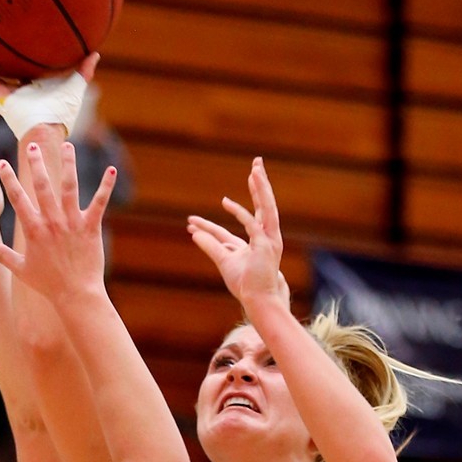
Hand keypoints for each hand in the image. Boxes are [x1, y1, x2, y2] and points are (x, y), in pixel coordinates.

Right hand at [0, 49, 98, 104]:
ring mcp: (4, 93)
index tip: (9, 44)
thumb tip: (95, 52)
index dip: (15, 57)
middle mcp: (15, 90)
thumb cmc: (62, 112)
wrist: (48, 127)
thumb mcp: (74, 85)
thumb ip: (83, 70)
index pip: (21, 68)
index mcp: (31, 86)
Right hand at [0, 141, 115, 300]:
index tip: (2, 163)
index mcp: (33, 229)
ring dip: (68, 164)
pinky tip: (110, 169)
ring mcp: (72, 222)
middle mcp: (51, 221)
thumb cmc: (48, 284)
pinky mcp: (90, 226)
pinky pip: (99, 202)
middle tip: (33, 145)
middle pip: (42, 186)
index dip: (8, 180)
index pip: (18, 199)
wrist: (76, 294)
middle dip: (36, 164)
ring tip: (67, 146)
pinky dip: (106, 185)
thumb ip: (1, 255)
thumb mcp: (20, 269)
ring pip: (69, 187)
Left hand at [186, 157, 290, 311]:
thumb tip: (192, 232)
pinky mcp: (266, 245)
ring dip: (262, 188)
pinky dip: (241, 215)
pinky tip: (227, 204)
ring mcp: (268, 239)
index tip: (201, 212)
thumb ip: (209, 245)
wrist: (260, 299)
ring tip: (255, 171)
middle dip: (261, 183)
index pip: (242, 217)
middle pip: (263, 204)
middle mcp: (265, 235)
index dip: (228, 208)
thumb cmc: (246, 284)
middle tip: (257, 163)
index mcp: (255, 238)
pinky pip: (253, 226)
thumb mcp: (223, 261)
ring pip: (267, 208)